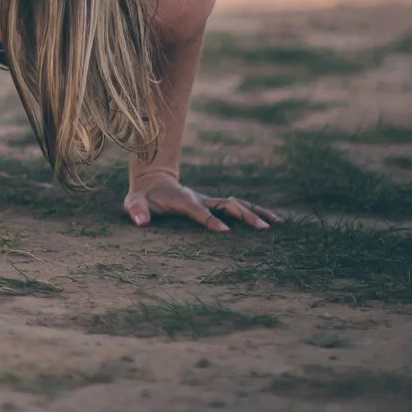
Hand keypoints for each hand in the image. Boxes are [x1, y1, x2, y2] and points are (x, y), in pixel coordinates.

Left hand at [124, 173, 279, 231]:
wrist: (152, 180)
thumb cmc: (143, 196)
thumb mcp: (134, 202)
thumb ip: (137, 210)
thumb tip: (141, 222)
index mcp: (182, 199)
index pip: (198, 211)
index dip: (210, 220)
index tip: (225, 232)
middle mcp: (199, 198)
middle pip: (226, 204)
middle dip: (244, 216)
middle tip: (263, 228)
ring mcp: (208, 200)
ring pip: (236, 203)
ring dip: (256, 212)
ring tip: (278, 224)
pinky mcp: (213, 203)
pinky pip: (237, 206)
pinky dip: (254, 211)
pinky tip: (272, 220)